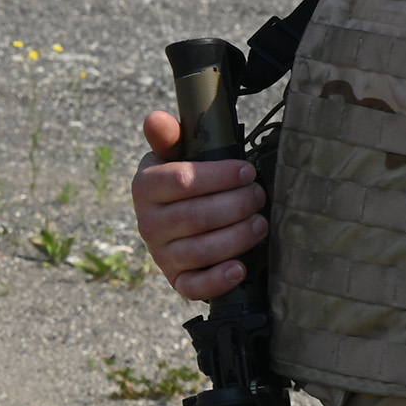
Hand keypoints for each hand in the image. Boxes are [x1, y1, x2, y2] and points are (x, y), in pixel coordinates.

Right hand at [132, 108, 266, 300]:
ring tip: (260, 223)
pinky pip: (194, 286)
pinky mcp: (177, 280)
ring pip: (200, 250)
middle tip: (259, 196)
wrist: (175, 223)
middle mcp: (147, 223)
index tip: (246, 170)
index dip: (219, 176)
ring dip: (237, 237)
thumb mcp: (173, 156)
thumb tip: (156, 119)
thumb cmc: (182, 184)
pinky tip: (240, 267)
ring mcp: (161, 254)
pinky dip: (218, 279)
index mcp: (145, 187)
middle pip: (196, 216)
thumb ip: (168, 137)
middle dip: (236, 205)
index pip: (181, 181)